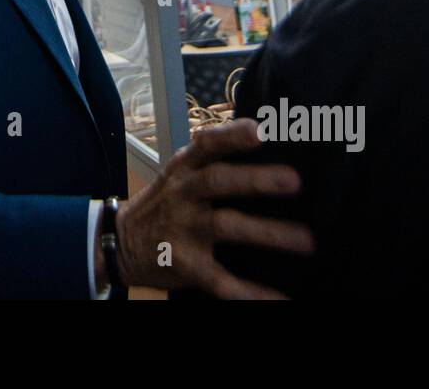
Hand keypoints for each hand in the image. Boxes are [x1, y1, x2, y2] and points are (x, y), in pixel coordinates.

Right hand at [111, 118, 312, 297]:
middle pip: (216, 181)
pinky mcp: (186, 265)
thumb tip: (267, 135)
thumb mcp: (180, 172)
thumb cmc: (166, 201)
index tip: (260, 130)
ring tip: (306, 240)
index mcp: (184, 168)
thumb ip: (214, 156)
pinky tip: (277, 298)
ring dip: (267, 233)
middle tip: (294, 180)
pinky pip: (220, 279)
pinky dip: (248, 291)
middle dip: (254, 179)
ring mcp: (183, 230)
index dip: (232, 136)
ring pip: (225, 227)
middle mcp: (183, 194)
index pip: (207, 144)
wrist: (122, 243)